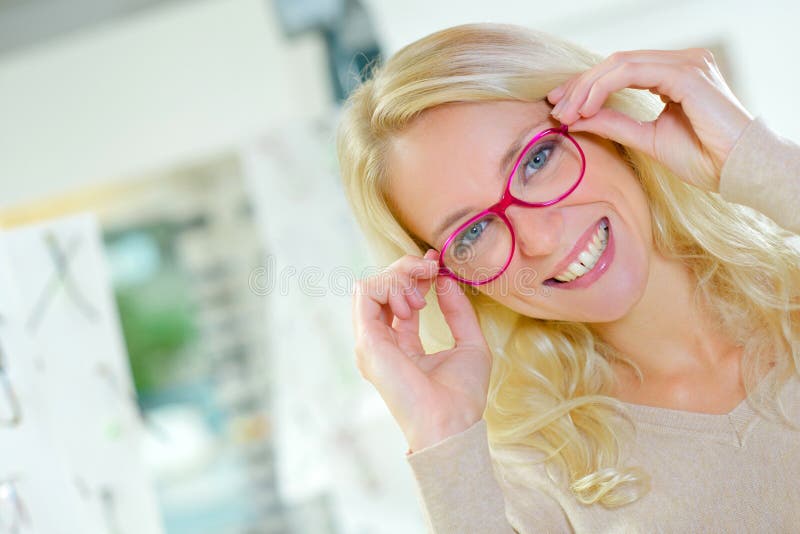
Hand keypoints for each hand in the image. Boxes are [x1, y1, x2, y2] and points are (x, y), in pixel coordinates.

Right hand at [352, 249, 491, 451]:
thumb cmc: (462, 395)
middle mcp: (382, 342)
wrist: (452, 422)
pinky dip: (391, 285)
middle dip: (406, 269)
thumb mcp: (470, 343)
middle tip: (431, 270)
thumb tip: (445, 279)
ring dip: (399, 276)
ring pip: (370, 285)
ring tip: (423, 293)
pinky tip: (413, 302)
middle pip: (381, 288)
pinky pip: (366, 292)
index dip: (414, 275)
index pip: (398, 299)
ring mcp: (371, 342)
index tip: (435, 263)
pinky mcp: (368, 340)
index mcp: (401, 346)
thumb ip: (458, 311)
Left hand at [547, 48, 753, 191]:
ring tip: (566, 112)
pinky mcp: (686, 73)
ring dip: (586, 87)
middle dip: (580, 85)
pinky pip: (632, 72)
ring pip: (620, 63)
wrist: (738, 171)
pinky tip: (587, 108)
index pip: (620, 71)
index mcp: (674, 75)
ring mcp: (686, 63)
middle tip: (554, 108)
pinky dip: (603, 88)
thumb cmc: (704, 158)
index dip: (586, 86)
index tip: (560, 107)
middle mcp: (681, 62)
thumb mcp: (647, 139)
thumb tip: (575, 119)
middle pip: (615, 63)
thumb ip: (614, 125)